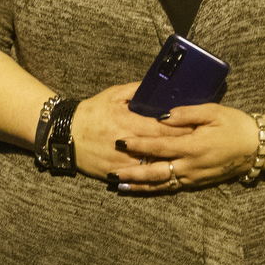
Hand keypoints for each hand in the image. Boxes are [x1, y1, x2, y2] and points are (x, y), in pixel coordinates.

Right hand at [66, 83, 191, 178]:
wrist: (64, 134)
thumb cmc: (91, 112)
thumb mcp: (113, 95)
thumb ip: (136, 90)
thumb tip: (157, 85)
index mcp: (128, 121)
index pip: (162, 127)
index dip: (182, 129)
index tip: (198, 129)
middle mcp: (126, 143)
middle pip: (160, 148)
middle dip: (181, 147)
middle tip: (200, 147)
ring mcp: (120, 161)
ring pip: (151, 166)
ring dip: (169, 165)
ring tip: (187, 163)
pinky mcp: (113, 173)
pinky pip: (137, 178)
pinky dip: (151, 178)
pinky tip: (165, 177)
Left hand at [112, 103, 260, 192]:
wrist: (258, 148)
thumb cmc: (235, 125)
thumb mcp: (213, 112)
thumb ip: (187, 113)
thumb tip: (163, 115)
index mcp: (193, 145)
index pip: (159, 146)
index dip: (138, 144)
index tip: (120, 141)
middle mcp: (191, 165)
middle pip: (155, 171)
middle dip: (131, 172)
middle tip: (110, 172)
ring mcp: (193, 177)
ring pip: (161, 183)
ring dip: (139, 185)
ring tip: (118, 185)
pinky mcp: (197, 183)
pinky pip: (170, 187)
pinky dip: (153, 189)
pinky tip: (139, 188)